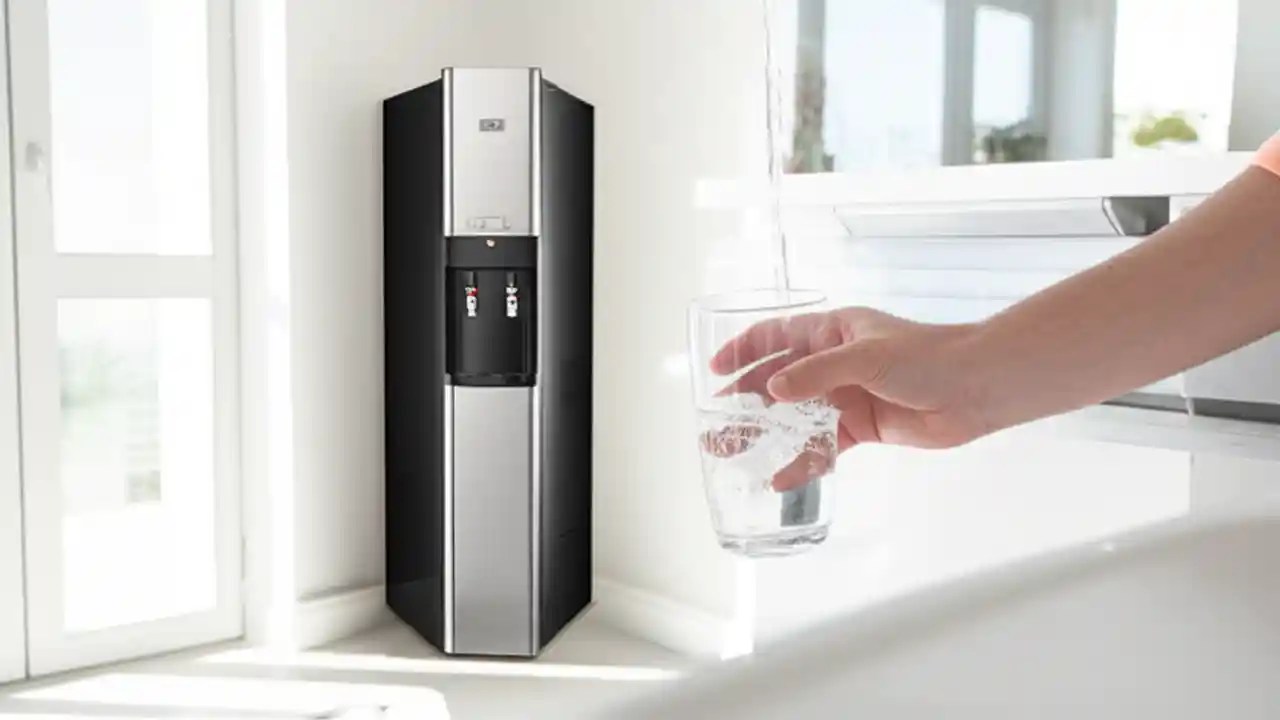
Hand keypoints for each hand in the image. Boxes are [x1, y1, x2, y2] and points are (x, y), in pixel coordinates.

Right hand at [709, 307, 991, 488]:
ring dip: (766, 434)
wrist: (976, 387)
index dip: (743, 349)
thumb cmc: (927, 356)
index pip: (775, 335)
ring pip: (795, 417)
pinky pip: (823, 446)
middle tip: (715, 423)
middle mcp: (834, 363)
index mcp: (832, 332)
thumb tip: (772, 390)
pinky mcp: (863, 428)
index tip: (715, 370)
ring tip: (734, 452)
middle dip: (744, 401)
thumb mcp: (865, 356)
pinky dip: (802, 462)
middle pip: (778, 381)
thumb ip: (816, 373)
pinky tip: (780, 479)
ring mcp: (847, 396)